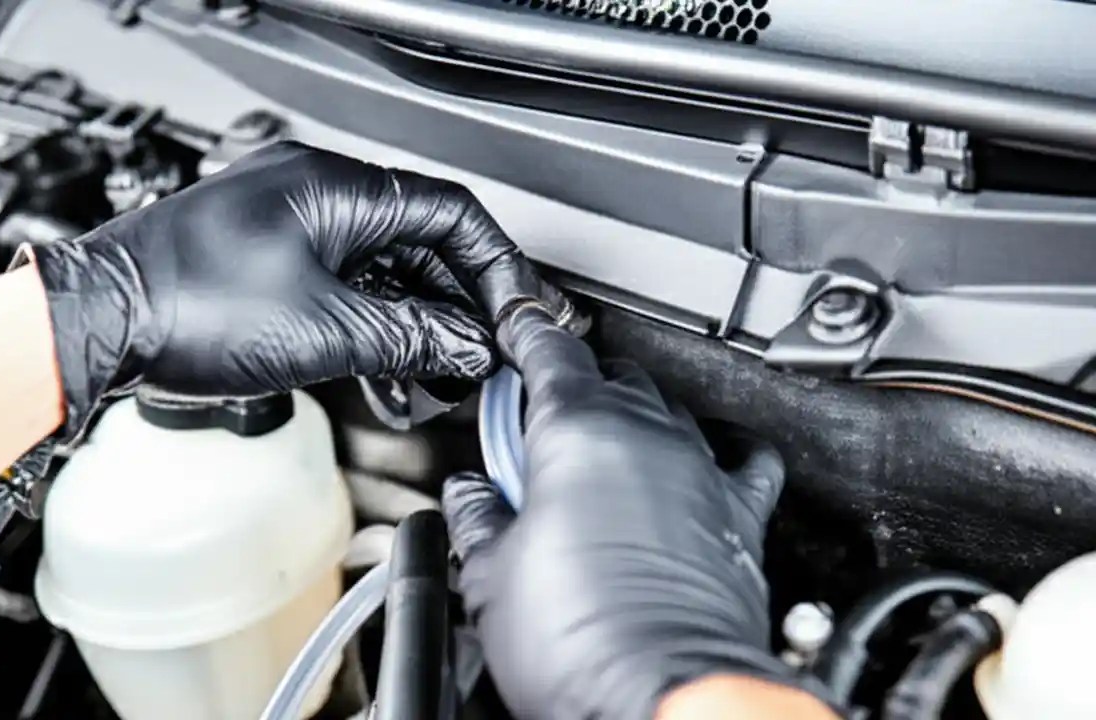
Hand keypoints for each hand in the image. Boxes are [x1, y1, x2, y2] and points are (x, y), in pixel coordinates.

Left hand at [20, 141, 563, 441]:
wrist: (97, 324)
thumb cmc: (185, 306)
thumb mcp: (323, 330)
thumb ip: (410, 337)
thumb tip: (468, 347)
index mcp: (336, 188)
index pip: (451, 214)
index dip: (494, 268)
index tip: (512, 316)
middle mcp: (315, 194)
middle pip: (420, 243)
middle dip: (454, 306)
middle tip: (477, 357)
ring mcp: (289, 225)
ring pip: (382, 270)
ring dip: (414, 324)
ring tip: (433, 378)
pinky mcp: (266, 261)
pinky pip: (342, 286)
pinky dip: (371, 326)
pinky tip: (384, 373)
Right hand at [443, 308, 833, 719]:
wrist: (664, 694)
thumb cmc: (580, 640)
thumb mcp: (490, 575)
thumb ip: (477, 517)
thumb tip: (469, 494)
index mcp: (575, 431)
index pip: (550, 351)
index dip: (527, 333)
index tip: (517, 329)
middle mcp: (646, 433)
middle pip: (607, 374)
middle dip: (570, 386)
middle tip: (533, 427)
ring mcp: (699, 469)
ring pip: (665, 408)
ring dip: (630, 417)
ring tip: (597, 455)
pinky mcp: (739, 512)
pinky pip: (740, 456)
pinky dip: (716, 450)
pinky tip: (696, 463)